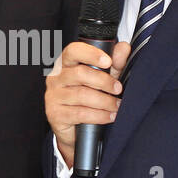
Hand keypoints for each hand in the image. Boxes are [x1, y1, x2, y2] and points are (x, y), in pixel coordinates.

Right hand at [45, 40, 130, 167]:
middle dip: (104, 81)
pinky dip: (99, 115)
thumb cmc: (88, 98)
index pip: (73, 51)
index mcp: (65, 64)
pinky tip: (109, 116)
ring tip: (117, 106)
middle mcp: (56, 77)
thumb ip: (114, 63)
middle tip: (118, 89)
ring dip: (104, 101)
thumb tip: (124, 47)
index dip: (91, 54)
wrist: (75, 130)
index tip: (108, 61)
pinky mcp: (54, 114)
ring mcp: (53, 96)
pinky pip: (80, 113)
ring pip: (82, 95)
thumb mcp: (104, 78)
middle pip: (80, 73)